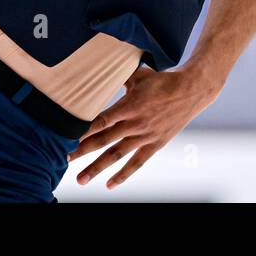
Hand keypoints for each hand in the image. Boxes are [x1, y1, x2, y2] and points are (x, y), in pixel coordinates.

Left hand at [66, 63, 217, 188]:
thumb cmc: (162, 81)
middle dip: (82, 151)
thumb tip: (99, 71)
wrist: (190, 91)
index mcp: (129, 106)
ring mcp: (145, 136)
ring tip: (81, 179)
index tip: (67, 137)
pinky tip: (109, 185)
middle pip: (103, 140)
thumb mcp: (138, 75)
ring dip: (97, 168)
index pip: (101, 120)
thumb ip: (117, 77)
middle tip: (64, 159)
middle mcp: (135, 124)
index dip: (84, 130)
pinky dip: (123, 175)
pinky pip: (136, 163)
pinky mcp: (154, 145)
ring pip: (116, 155)